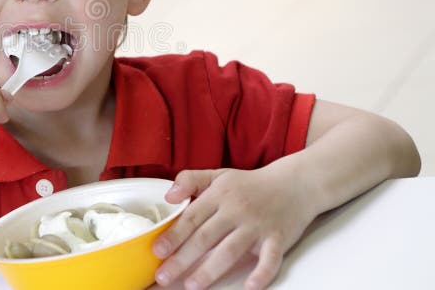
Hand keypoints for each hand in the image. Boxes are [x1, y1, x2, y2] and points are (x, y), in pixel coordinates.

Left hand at [152, 167, 315, 289]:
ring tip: (192, 285)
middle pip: (206, 237)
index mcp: (219, 195)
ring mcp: (258, 225)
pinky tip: (249, 287)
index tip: (157, 251)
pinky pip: (269, 259)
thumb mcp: (218, 175)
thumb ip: (190, 180)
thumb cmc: (251, 184)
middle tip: (164, 276)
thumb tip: (168, 196)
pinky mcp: (278, 238)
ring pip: (231, 250)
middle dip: (183, 258)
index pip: (192, 217)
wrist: (296, 183)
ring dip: (210, 270)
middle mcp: (237, 210)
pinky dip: (260, 274)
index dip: (173, 235)